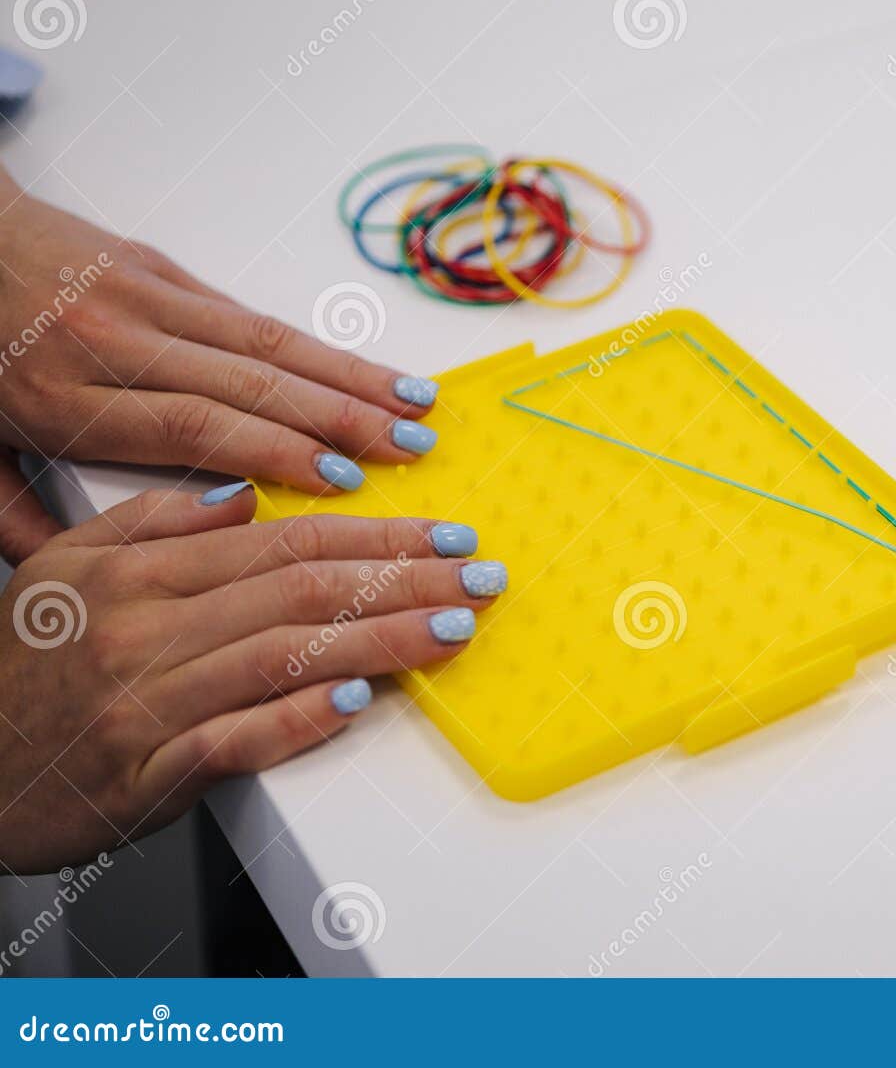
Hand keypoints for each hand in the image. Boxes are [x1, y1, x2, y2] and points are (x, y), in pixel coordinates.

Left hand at [0, 179, 442, 564]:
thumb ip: (20, 522)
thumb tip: (92, 583)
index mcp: (64, 399)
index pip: (190, 426)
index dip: (274, 450)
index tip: (341, 483)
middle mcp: (115, 343)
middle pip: (247, 381)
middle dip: (342, 417)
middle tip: (412, 449)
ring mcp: (144, 299)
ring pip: (265, 343)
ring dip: (351, 376)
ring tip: (418, 406)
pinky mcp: (163, 271)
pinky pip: (253, 316)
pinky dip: (319, 346)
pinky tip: (369, 368)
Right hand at [0, 483, 505, 873]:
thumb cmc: (30, 669)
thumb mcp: (71, 569)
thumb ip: (159, 523)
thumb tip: (247, 496)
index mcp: (138, 571)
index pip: (286, 541)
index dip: (377, 533)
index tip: (445, 532)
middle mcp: (147, 628)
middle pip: (303, 590)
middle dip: (405, 579)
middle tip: (478, 574)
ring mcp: (148, 703)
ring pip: (287, 655)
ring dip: (382, 641)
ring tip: (453, 626)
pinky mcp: (149, 772)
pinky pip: (239, 740)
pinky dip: (300, 718)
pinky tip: (358, 699)